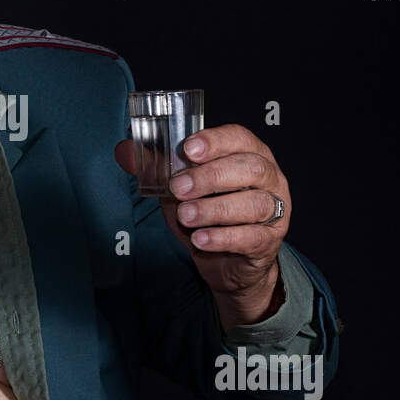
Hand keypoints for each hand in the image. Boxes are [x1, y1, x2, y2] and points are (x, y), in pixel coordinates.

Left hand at [115, 123, 289, 327]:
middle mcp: (269, 178)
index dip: (216, 140)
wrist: (227, 262)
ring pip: (254, 204)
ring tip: (185, 215)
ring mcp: (274, 210)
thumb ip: (156, 168)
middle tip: (178, 188)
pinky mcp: (268, 242)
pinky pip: (252, 237)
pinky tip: (200, 239)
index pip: (240, 138)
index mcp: (249, 154)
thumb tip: (124, 151)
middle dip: (211, 176)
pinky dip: (223, 238)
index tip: (188, 148)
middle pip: (250, 168)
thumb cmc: (207, 215)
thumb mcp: (179, 188)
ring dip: (215, 209)